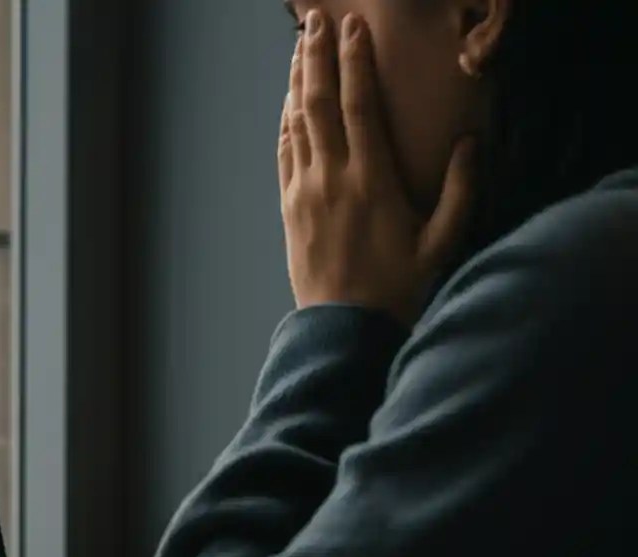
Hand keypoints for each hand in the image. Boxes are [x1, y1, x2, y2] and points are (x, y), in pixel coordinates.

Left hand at [279, 10, 476, 326]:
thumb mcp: (442, 242)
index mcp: (372, 181)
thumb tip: (469, 142)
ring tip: (300, 48)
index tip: (354, 29)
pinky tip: (289, 101)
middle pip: (319, 103)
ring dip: (297, 81)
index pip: (360, 106)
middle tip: (315, 21)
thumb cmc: (398, 288)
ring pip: (296, 123)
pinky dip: (285, 120)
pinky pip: (283, 152)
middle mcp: (332, 179)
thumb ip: (461, 191)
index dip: (355, 62)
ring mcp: (304, 192)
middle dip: (317, 57)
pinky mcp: (288, 207)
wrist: (342, 329)